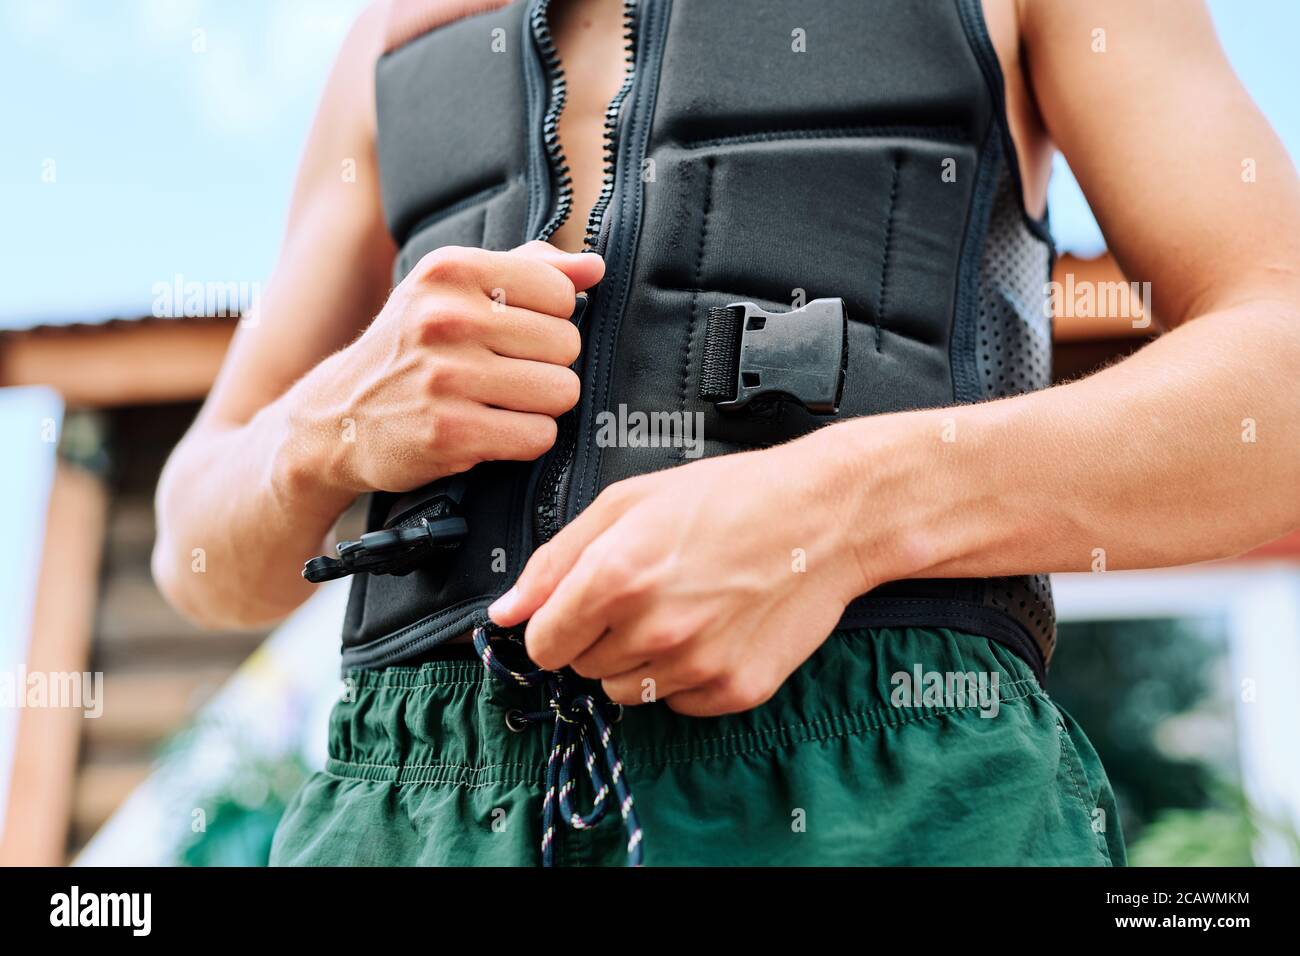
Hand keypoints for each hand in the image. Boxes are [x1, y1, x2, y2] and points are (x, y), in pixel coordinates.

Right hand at [291, 241, 602, 494]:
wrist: (338, 418)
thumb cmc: (411, 347)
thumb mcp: (453, 290)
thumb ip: (528, 269)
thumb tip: (595, 267)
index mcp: (451, 270)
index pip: (560, 292)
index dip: (550, 319)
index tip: (515, 334)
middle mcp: (446, 318)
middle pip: (567, 345)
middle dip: (547, 365)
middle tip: (507, 374)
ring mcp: (446, 377)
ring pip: (561, 392)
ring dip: (541, 406)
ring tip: (502, 403)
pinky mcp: (450, 433)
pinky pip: (538, 436)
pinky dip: (525, 440)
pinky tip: (492, 431)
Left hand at [488, 440, 867, 715]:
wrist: (825, 516)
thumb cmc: (730, 498)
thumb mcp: (629, 503)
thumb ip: (555, 560)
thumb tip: (505, 613)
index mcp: (616, 576)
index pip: (541, 645)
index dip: (555, 624)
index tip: (579, 608)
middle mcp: (653, 628)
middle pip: (583, 670)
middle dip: (599, 637)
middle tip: (646, 593)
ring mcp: (696, 665)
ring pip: (627, 693)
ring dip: (640, 661)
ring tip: (682, 609)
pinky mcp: (734, 690)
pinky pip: (678, 703)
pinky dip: (686, 676)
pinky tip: (714, 629)